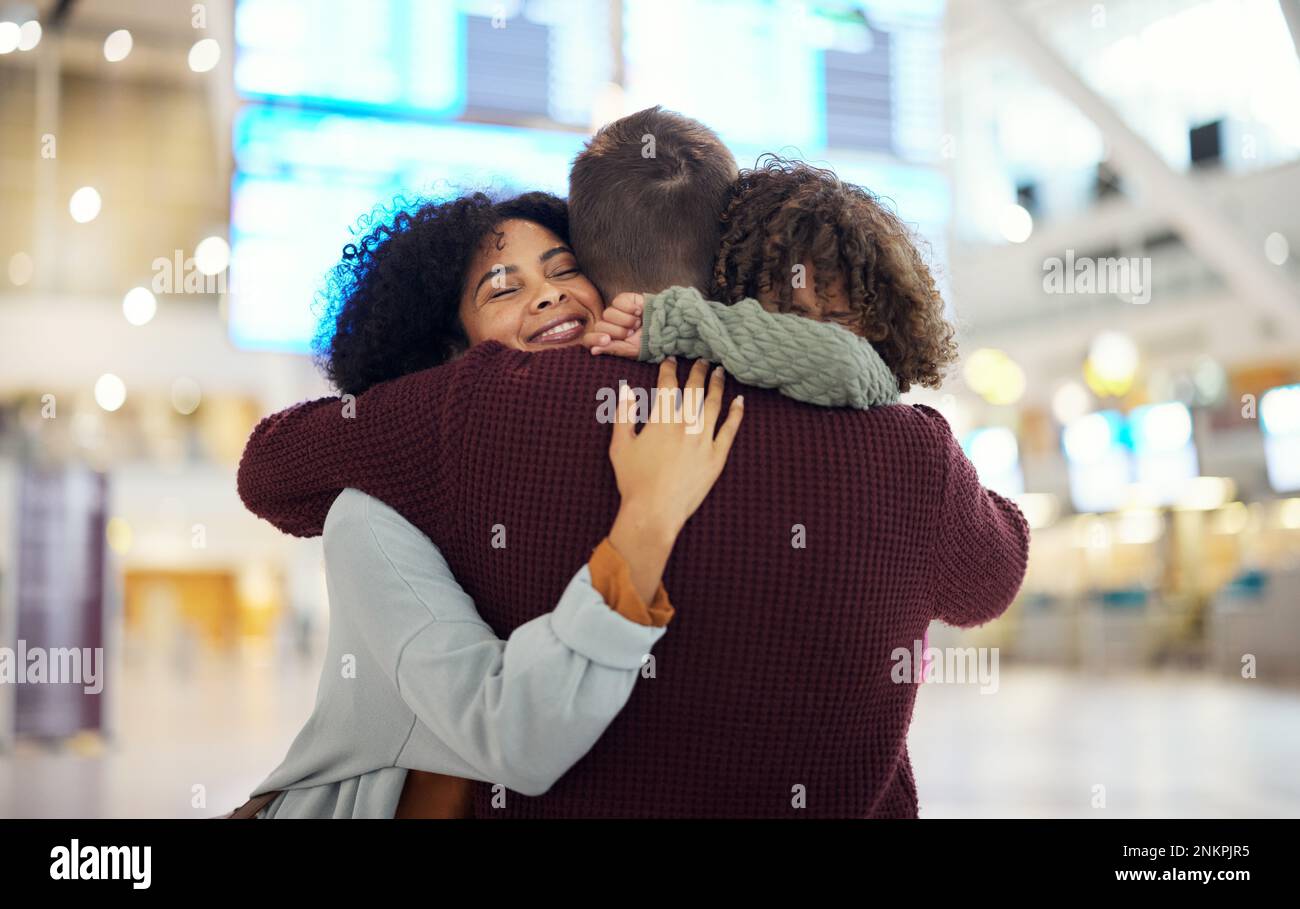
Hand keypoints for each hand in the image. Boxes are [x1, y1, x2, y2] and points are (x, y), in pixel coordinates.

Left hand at [582, 292, 644, 358]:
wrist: (666, 327)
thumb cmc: (649, 342)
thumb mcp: (631, 350)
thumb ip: (612, 349)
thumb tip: (593, 351)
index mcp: (608, 340)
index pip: (590, 338)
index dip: (595, 339)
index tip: (607, 340)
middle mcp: (609, 325)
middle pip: (600, 326)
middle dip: (618, 331)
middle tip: (632, 333)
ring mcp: (616, 312)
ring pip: (608, 313)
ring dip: (626, 320)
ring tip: (638, 324)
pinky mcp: (624, 299)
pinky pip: (618, 301)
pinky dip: (630, 308)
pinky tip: (639, 312)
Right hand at [606, 359, 744, 601]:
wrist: (655, 511)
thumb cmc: (633, 480)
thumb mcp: (620, 445)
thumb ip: (623, 414)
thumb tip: (626, 389)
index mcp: (661, 419)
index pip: (667, 385)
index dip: (669, 369)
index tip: (670, 360)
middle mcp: (686, 424)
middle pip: (694, 390)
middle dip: (698, 371)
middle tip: (702, 359)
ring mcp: (704, 440)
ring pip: (714, 404)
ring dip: (717, 385)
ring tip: (719, 372)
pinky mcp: (717, 457)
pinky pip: (730, 430)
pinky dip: (736, 414)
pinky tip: (739, 402)